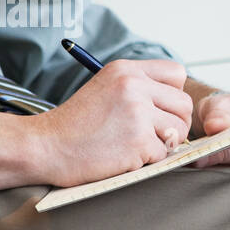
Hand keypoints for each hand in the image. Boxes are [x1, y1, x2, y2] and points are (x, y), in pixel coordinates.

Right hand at [26, 59, 192, 185]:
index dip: (173, 94)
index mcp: (126, 70)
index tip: (159, 108)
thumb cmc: (76, 123)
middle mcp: (134, 86)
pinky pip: (163, 154)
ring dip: (163, 143)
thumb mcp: (106, 88)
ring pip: (178, 130)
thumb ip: (140, 87)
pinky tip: (124, 155)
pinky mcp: (138, 141)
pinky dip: (148, 160)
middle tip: (154, 134)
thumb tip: (179, 103)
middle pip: (185, 105)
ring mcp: (137, 113)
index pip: (177, 73)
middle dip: (176, 123)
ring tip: (135, 144)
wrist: (45, 146)